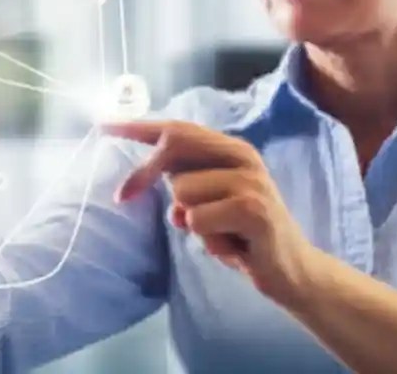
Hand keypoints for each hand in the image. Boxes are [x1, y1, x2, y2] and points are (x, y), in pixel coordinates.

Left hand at [106, 120, 315, 304]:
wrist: (292, 271)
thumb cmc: (244, 236)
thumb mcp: (211, 203)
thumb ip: (185, 183)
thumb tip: (143, 181)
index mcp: (232, 150)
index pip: (179, 130)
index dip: (139, 127)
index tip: (104, 125)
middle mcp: (243, 157)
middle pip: (174, 149)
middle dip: (144, 175)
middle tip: (124, 197)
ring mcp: (250, 181)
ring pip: (181, 192)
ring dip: (190, 222)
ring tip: (219, 233)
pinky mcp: (253, 209)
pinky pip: (196, 219)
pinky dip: (205, 239)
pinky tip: (230, 246)